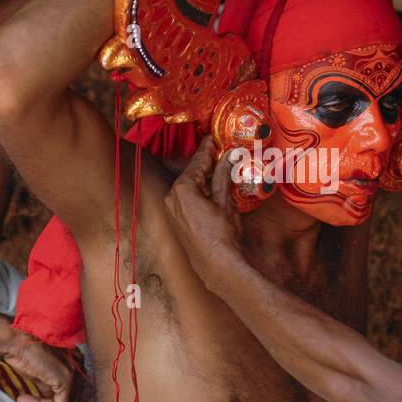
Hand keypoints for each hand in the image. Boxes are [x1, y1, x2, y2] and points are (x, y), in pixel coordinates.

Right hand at [2, 328, 79, 401]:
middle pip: (81, 397)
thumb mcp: (40, 375)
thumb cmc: (24, 355)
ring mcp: (73, 372)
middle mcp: (78, 365)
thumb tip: (50, 401)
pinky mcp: (65, 380)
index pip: (81, 388)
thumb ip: (49, 387)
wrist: (16, 343)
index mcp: (75, 361)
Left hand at [165, 136, 243, 283]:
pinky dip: (199, 191)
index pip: (198, 162)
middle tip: (221, 152)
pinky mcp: (176, 220)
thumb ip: (224, 175)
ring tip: (220, 170)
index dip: (208, 149)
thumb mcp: (225, 200)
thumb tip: (230, 155)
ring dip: (204, 178)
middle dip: (207, 164)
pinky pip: (187, 199)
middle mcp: (172, 197)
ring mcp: (171, 210)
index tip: (213, 138)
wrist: (215, 264)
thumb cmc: (221, 234)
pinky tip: (212, 189)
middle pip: (192, 173)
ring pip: (189, 186)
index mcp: (182, 188)